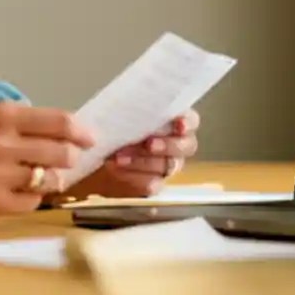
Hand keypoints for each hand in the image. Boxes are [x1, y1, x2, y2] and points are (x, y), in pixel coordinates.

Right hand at [0, 101, 95, 215]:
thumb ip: (34, 123)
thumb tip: (79, 134)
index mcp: (3, 116)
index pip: (59, 122)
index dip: (82, 132)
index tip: (91, 139)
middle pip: (62, 153)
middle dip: (70, 157)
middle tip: (64, 159)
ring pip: (51, 180)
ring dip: (53, 178)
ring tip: (39, 174)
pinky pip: (35, 202)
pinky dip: (34, 196)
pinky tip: (19, 189)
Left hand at [60, 109, 200, 199]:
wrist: (102, 147)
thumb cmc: (118, 122)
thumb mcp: (120, 110)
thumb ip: (123, 109)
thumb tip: (105, 121)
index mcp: (176, 120)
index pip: (192, 121)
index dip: (188, 123)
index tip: (179, 124)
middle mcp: (179, 144)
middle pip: (186, 147)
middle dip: (167, 145)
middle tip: (148, 144)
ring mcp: (169, 165)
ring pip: (168, 166)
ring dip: (144, 162)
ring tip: (119, 157)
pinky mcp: (155, 182)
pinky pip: (153, 184)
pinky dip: (135, 177)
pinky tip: (118, 170)